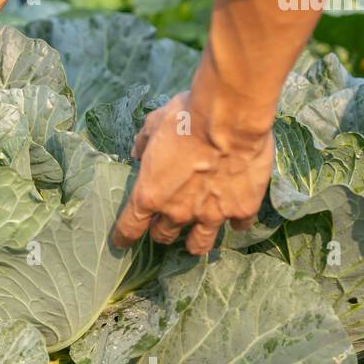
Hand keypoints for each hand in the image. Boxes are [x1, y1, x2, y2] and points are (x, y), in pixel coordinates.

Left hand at [110, 91, 273, 255]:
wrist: (229, 120)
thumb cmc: (185, 119)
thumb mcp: (154, 124)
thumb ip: (144, 142)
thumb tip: (137, 151)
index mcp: (150, 194)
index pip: (130, 228)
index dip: (124, 237)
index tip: (122, 242)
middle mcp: (178, 212)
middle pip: (164, 236)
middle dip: (162, 232)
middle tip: (166, 224)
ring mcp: (211, 215)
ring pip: (199, 245)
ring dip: (194, 243)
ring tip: (196, 239)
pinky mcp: (241, 210)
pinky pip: (238, 226)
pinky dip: (237, 221)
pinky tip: (238, 216)